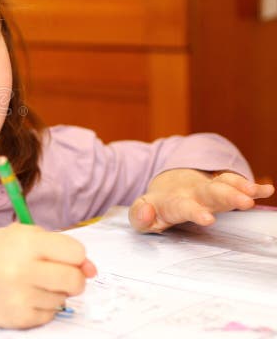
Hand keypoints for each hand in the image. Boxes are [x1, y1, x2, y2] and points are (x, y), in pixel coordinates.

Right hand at [0, 223, 95, 328]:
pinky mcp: (19, 318)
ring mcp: (21, 297)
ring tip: (29, 283)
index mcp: (25, 243)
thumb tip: (92, 269)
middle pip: (76, 280)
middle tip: (55, 273)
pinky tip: (23, 296)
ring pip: (64, 299)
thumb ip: (57, 246)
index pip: (76, 252)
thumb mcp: (18, 235)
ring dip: (54, 291)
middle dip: (72, 277)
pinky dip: (42, 306)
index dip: (74, 255)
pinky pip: (50, 315)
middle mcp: (23, 270)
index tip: (62, 256)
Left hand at [129, 169, 274, 232]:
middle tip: (243, 203)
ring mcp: (209, 188)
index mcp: (173, 201)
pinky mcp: (220, 186)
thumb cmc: (155, 206)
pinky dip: (251, 187)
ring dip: (241, 188)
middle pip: (211, 192)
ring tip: (256, 193)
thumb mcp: (141, 214)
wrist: (166, 183)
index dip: (195, 212)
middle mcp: (193, 192)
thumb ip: (139, 217)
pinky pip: (236, 183)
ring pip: (226, 185)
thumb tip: (147, 212)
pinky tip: (266, 190)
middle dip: (227, 196)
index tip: (208, 220)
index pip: (184, 206)